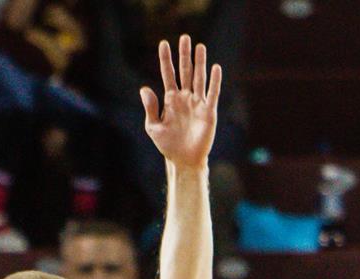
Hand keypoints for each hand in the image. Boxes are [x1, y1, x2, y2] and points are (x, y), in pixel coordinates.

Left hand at [140, 35, 222, 169]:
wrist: (184, 160)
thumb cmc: (168, 145)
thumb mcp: (153, 127)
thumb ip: (150, 107)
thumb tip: (144, 88)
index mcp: (171, 99)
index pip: (168, 74)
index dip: (165, 59)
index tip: (163, 43)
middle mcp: (185, 97)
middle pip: (185, 71)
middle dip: (184, 55)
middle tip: (184, 37)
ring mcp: (197, 103)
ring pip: (199, 78)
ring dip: (200, 63)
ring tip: (200, 46)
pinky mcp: (209, 112)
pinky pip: (212, 93)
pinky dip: (214, 81)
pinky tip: (215, 68)